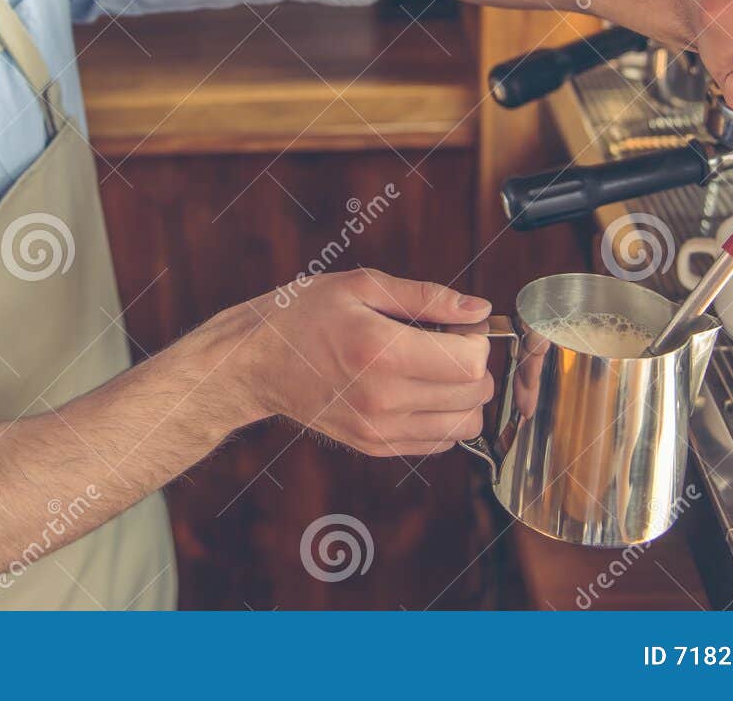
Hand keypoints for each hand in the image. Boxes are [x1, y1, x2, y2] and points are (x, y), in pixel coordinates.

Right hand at [226, 269, 495, 456]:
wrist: (255, 363)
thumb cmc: (302, 315)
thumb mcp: (361, 286)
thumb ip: (426, 297)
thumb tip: (478, 308)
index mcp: (381, 351)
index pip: (470, 364)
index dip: (476, 340)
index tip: (458, 327)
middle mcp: (383, 398)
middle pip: (474, 396)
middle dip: (474, 366)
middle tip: (445, 343)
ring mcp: (378, 429)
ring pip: (464, 426)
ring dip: (462, 396)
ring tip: (432, 369)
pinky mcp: (374, 446)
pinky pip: (439, 442)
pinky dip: (443, 417)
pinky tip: (418, 390)